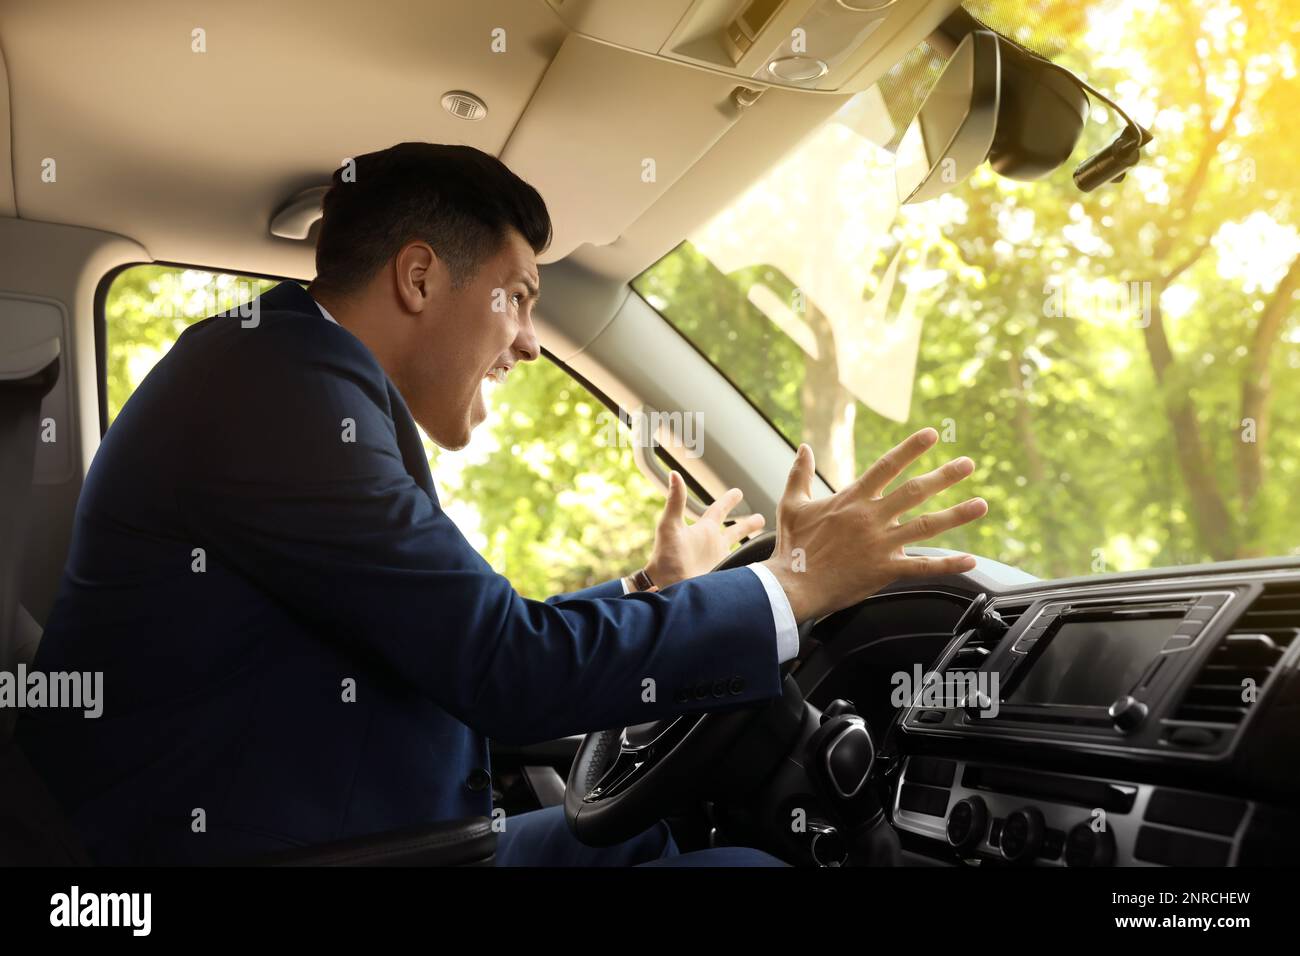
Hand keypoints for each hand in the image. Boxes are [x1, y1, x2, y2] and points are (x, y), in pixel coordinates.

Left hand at [642, 472, 765, 588]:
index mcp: (704, 530)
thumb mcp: (670, 525)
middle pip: (734, 531)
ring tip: (763, 543)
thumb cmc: (664, 556)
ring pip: (739, 550)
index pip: (719, 510)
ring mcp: (718, 561)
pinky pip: (739, 567)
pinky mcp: (721, 576)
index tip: (738, 492)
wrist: (666, 587)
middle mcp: (712, 545)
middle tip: (761, 518)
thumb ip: (676, 500)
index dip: (729, 500)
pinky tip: (760, 568)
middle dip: (747, 525)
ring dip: (750, 545)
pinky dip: (749, 564)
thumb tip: (674, 473)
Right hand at [760, 428, 987, 621]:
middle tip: (967, 464)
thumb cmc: (791, 546)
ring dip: (956, 514)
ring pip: (926, 527)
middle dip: (944, 476)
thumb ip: (800, 474)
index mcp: (852, 499)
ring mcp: (880, 544)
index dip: (910, 449)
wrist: (792, 586)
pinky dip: (948, 565)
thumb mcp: (792, 504)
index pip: (887, 466)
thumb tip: (803, 448)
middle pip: (914, 492)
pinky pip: (923, 568)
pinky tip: (970, 560)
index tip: (932, 434)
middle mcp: (871, 518)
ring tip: (981, 504)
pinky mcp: (884, 570)